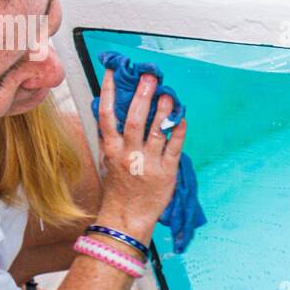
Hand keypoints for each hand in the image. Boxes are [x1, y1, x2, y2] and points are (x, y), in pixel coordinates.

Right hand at [94, 69, 186, 241]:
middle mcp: (129, 155)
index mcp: (111, 150)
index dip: (109, 92)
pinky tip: (182, 117)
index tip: (113, 72)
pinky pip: (175, 147)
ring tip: (168, 93)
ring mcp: (149, 163)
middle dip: (142, 96)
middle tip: (149, 77)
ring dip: (163, 110)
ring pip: (156, 131)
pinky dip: (178, 131)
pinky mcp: (167, 172)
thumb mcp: (108, 160)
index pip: (107, 115)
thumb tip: (111, 109)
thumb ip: (110, 137)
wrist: (127, 217)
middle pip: (134, 120)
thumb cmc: (118, 187)